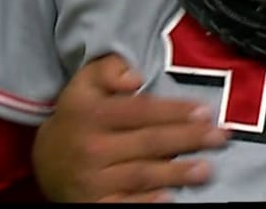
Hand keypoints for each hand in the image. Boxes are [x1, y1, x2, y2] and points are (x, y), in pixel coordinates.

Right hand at [32, 54, 228, 202]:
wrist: (45, 163)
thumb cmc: (76, 117)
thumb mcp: (82, 84)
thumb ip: (107, 69)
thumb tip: (135, 76)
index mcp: (90, 114)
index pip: (140, 111)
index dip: (174, 110)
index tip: (205, 110)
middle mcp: (91, 147)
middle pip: (148, 142)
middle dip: (188, 139)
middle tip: (219, 137)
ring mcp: (92, 180)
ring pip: (141, 174)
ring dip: (177, 173)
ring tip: (207, 169)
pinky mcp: (94, 204)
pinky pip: (125, 204)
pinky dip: (147, 202)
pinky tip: (171, 198)